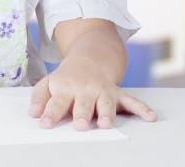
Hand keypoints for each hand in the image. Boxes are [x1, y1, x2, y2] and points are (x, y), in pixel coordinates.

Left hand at [28, 53, 157, 130]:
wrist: (90, 57)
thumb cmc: (66, 78)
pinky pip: (132, 100)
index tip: (45, 124)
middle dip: (82, 114)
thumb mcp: (48, 83)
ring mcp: (103, 91)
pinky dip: (142, 109)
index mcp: (66, 88)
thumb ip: (39, 98)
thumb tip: (33, 114)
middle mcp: (85, 89)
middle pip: (83, 104)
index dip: (50, 113)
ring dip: (107, 113)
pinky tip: (151, 117)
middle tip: (80, 125)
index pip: (56, 102)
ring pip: (106, 103)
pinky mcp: (117, 93)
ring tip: (106, 123)